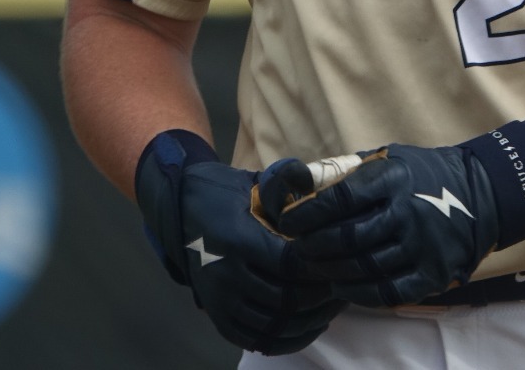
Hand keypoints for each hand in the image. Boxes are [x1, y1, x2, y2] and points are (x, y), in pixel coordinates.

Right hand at [135, 130, 344, 353]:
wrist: (181, 211)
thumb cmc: (223, 194)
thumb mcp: (253, 184)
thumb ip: (286, 190)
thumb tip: (321, 190)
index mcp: (237, 240)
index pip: (290, 265)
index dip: (320, 269)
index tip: (341, 263)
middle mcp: (225, 275)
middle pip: (287, 299)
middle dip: (321, 297)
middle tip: (343, 287)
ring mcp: (219, 300)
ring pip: (275, 325)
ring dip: (310, 321)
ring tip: (332, 307)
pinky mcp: (218, 316)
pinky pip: (257, 340)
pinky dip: (287, 340)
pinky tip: (309, 327)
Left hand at [258, 144, 501, 307]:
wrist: (482, 193)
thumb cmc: (421, 174)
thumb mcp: (388, 157)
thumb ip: (348, 170)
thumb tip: (299, 180)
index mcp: (393, 178)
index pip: (339, 200)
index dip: (307, 214)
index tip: (287, 222)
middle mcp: (408, 211)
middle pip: (347, 238)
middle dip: (313, 247)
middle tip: (297, 250)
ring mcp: (423, 245)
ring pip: (364, 267)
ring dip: (331, 271)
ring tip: (315, 268)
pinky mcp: (434, 272)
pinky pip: (388, 292)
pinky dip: (359, 294)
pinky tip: (342, 287)